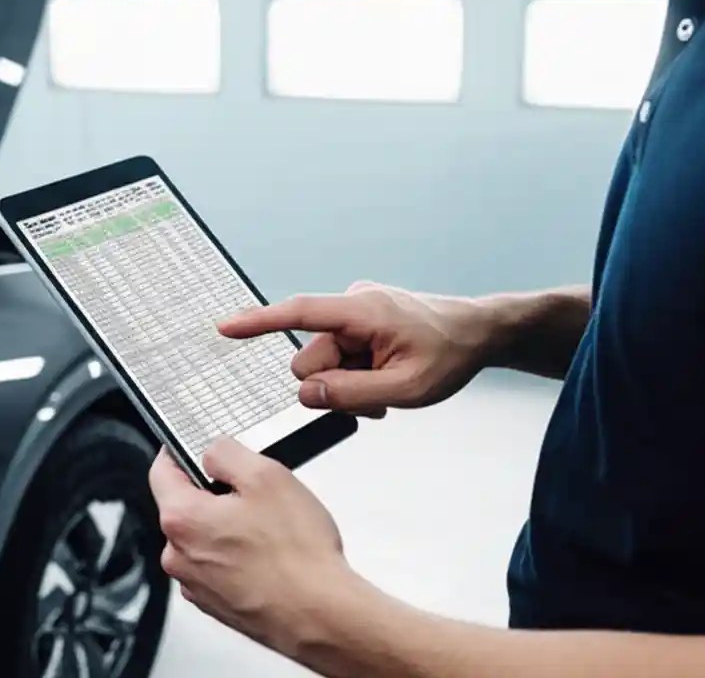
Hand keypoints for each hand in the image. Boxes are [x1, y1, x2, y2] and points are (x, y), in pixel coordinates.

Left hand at [149, 441, 353, 656]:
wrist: (319, 615)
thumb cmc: (296, 556)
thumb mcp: (266, 476)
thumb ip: (227, 453)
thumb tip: (211, 452)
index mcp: (182, 518)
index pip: (160, 471)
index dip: (179, 452)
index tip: (194, 448)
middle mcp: (179, 556)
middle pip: (185, 507)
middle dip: (215, 495)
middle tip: (255, 496)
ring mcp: (196, 584)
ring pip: (204, 539)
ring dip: (228, 529)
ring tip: (270, 532)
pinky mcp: (216, 604)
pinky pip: (218, 567)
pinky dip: (237, 558)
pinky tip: (269, 558)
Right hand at [219, 281, 498, 415]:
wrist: (480, 333)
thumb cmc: (451, 354)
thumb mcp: (406, 388)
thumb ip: (350, 394)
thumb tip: (305, 393)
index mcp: (362, 311)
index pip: (299, 314)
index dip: (258, 322)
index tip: (225, 328)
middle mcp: (353, 304)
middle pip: (311, 359)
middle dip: (333, 385)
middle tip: (375, 399)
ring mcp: (355, 313)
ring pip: (325, 364)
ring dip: (348, 384)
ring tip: (386, 390)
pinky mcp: (359, 323)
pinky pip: (339, 358)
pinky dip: (355, 375)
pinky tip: (383, 380)